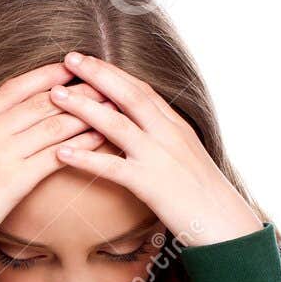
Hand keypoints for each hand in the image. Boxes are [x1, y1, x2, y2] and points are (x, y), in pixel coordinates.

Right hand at [0, 63, 110, 279]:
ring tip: (111, 107)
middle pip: (40, 102)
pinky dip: (80, 144)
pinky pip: (54, 156)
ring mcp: (0, 155)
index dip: (46, 75)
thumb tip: (8, 120)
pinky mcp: (13, 181)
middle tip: (105, 82)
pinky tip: (99, 139)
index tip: (70, 66)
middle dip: (77, 90)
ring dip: (87, 114)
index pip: (16, 87)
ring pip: (52, 125)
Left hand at [48, 52, 262, 246]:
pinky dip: (85, 158)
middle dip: (97, 74)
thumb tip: (138, 127)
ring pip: (117, 124)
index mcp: (175, 125)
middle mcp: (168, 134)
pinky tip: (59, 154)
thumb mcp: (183, 156)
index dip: (113, 73)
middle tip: (68, 58)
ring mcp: (160, 157)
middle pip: (129, 94)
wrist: (224, 222)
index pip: (141, 89)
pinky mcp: (151, 184)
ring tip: (55, 96)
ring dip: (84, 108)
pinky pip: (113, 167)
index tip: (88, 60)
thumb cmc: (200, 195)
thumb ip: (162, 138)